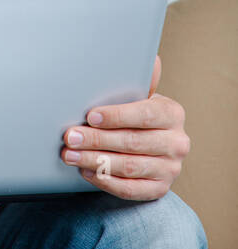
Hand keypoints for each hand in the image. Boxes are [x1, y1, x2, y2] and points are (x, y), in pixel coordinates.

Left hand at [61, 56, 189, 200]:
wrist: (151, 147)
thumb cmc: (137, 115)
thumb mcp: (139, 95)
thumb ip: (140, 80)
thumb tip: (151, 58)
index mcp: (172, 113)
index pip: (145, 114)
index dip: (117, 116)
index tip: (90, 116)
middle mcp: (177, 143)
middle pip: (133, 142)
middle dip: (97, 139)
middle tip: (70, 136)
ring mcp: (171, 169)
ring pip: (129, 167)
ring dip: (95, 160)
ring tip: (70, 154)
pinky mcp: (160, 189)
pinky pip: (130, 189)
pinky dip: (106, 181)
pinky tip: (86, 171)